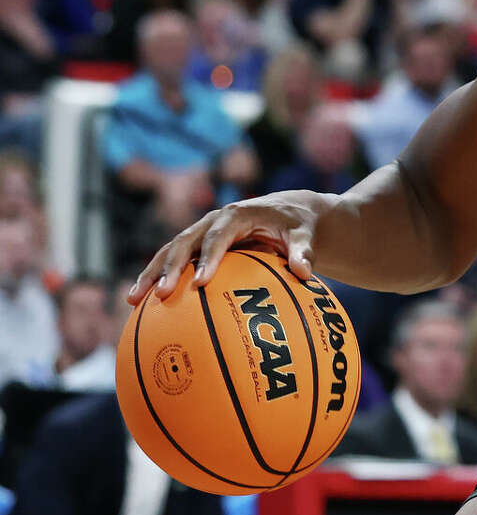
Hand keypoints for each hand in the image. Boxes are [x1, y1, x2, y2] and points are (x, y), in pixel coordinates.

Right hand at [131, 191, 325, 304]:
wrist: (289, 210)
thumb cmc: (297, 225)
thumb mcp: (305, 234)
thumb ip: (303, 251)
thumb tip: (304, 273)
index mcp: (237, 215)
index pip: (218, 237)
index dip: (207, 258)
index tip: (200, 283)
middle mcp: (213, 220)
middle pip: (184, 242)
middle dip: (169, 268)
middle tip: (160, 295)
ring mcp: (201, 231)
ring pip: (169, 250)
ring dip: (151, 273)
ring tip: (133, 300)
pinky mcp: (197, 243)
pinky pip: (173, 260)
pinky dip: (156, 277)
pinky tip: (141, 304)